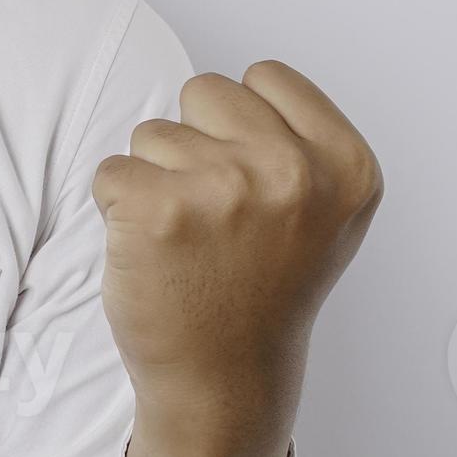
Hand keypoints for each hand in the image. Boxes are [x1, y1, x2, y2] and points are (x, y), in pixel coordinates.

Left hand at [92, 61, 381, 456]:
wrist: (223, 380)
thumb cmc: (263, 290)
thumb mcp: (324, 212)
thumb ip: (301, 141)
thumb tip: (243, 82)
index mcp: (346, 165)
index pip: (266, 76)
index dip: (244, 126)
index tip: (255, 187)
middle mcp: (293, 172)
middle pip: (206, 90)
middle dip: (197, 142)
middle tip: (215, 216)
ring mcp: (225, 188)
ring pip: (153, 132)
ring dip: (156, 179)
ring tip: (189, 241)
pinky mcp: (157, 210)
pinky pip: (110, 170)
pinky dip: (116, 208)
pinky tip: (153, 253)